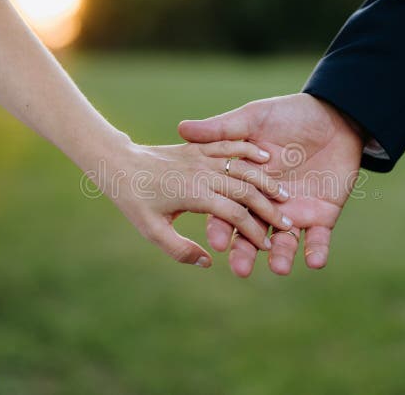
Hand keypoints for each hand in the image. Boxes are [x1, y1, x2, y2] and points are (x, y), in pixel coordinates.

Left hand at [88, 139, 292, 267]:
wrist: (117, 161)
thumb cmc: (133, 200)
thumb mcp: (151, 230)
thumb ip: (179, 249)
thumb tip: (207, 261)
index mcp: (194, 195)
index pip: (234, 215)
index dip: (253, 232)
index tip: (267, 248)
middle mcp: (202, 174)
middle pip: (245, 190)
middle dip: (269, 209)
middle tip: (287, 224)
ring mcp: (202, 157)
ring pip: (242, 167)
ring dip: (266, 181)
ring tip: (284, 194)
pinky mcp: (199, 146)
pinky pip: (229, 144)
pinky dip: (249, 151)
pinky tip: (265, 157)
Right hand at [178, 93, 363, 276]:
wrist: (334, 116)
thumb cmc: (291, 114)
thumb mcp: (255, 118)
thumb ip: (222, 129)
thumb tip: (181, 127)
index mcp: (247, 185)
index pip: (228, 211)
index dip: (222, 227)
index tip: (216, 243)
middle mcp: (267, 204)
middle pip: (251, 233)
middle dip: (246, 252)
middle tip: (241, 269)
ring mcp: (295, 212)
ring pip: (283, 242)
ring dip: (280, 257)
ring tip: (278, 267)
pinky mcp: (323, 216)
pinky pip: (320, 240)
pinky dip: (317, 252)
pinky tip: (314, 262)